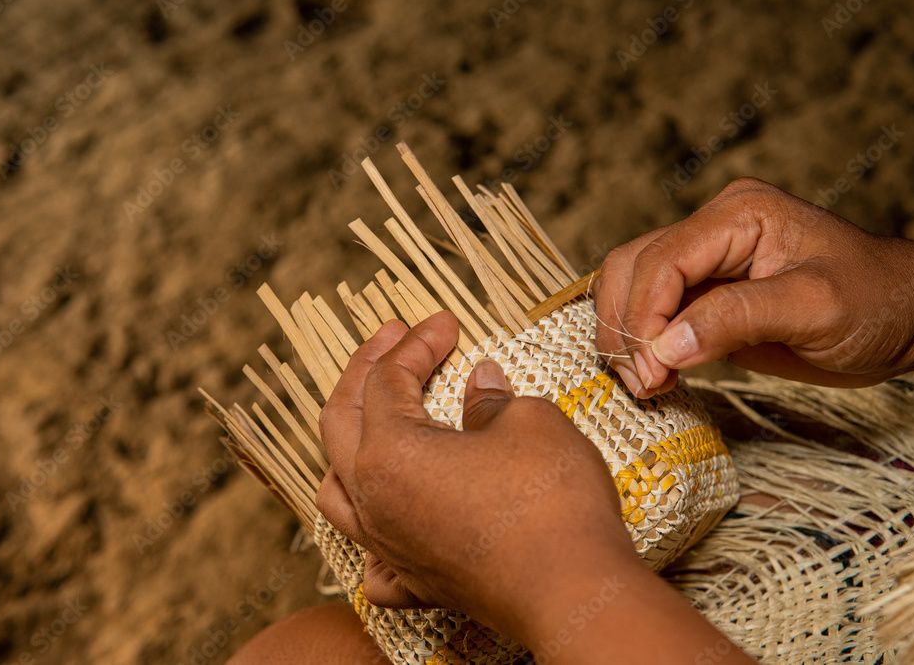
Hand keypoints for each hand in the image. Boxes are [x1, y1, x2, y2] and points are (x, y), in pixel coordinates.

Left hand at [316, 312, 752, 663]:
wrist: (575, 592)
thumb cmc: (551, 502)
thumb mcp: (529, 423)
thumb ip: (492, 400)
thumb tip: (480, 384)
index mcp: (390, 452)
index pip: (389, 379)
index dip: (418, 343)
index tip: (446, 321)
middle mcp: (374, 501)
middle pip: (341, 421)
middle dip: (365, 371)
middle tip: (393, 337)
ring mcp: (388, 547)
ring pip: (339, 489)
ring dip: (351, 442)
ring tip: (374, 416)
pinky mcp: (415, 582)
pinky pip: (371, 556)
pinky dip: (369, 528)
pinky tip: (386, 515)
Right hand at [594, 178, 913, 397]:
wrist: (904, 317)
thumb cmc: (876, 302)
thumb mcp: (814, 307)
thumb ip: (737, 319)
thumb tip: (666, 347)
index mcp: (737, 215)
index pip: (662, 260)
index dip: (646, 317)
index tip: (654, 371)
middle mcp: (711, 230)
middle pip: (631, 268)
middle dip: (627, 327)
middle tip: (646, 382)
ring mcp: (704, 262)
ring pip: (628, 287)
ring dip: (625, 337)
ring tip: (649, 383)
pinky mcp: (703, 295)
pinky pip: (650, 312)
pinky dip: (641, 344)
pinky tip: (657, 375)